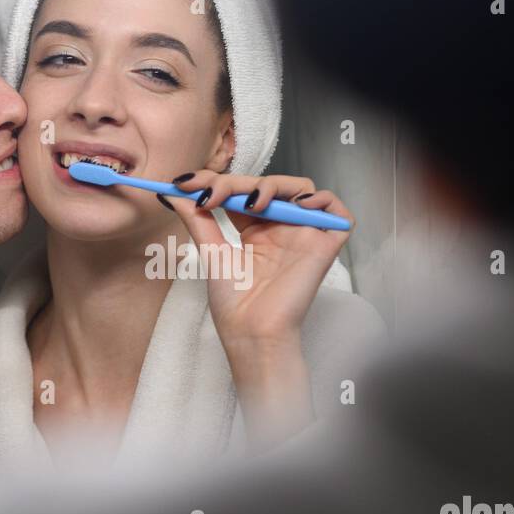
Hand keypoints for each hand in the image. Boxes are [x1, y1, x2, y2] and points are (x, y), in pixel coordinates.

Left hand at [165, 169, 353, 352]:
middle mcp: (282, 230)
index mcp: (257, 232)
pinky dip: (324, 201)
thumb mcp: (211, 252)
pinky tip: (299, 206)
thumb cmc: (234, 304)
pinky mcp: (324, 247)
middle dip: (236, 183)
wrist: (251, 332)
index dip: (218, 181)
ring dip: (275, 186)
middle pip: (268, 186)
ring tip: (253, 203)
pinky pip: (338, 214)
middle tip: (211, 194)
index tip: (186, 184)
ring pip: (302, 190)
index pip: (243, 192)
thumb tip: (175, 193)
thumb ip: (197, 220)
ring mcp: (303, 236)